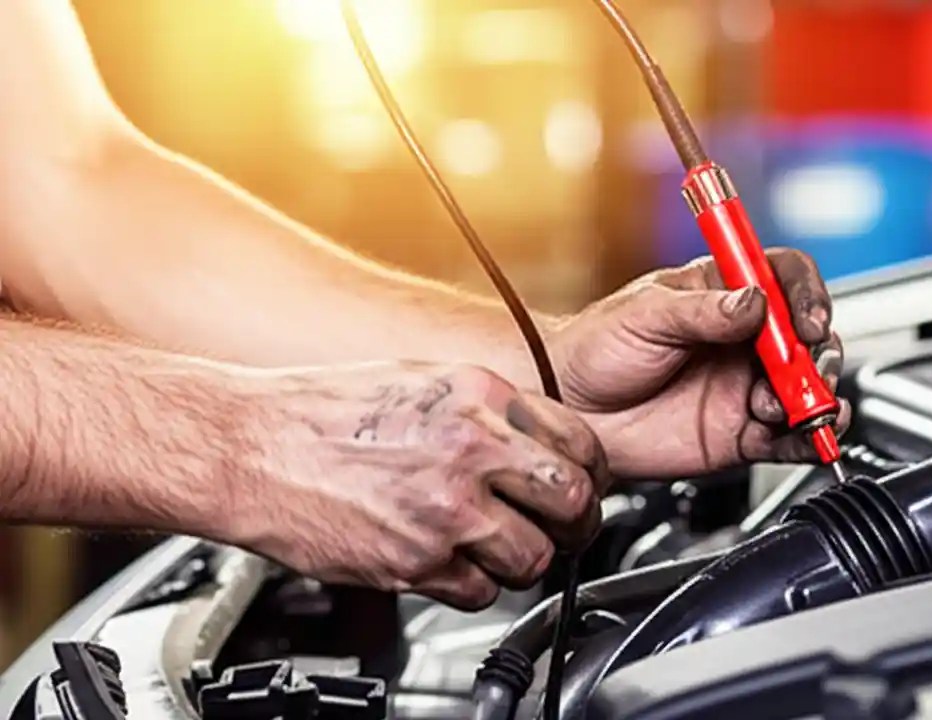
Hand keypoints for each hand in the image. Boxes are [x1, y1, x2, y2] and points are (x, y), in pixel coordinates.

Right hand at [222, 362, 609, 609]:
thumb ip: (489, 409)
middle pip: (573, 504)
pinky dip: (474, 584)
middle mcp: (471, 451)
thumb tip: (539, 439)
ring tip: (497, 546)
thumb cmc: (324, 410)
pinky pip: (480, 591)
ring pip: (532, 559)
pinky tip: (450, 559)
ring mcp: (444, 510)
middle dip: (576, 524)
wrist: (249, 445)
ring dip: (523, 560)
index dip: (591, 475)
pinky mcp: (414, 561)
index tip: (582, 486)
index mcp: (480, 398)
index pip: (582, 445)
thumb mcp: (424, 379)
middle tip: (562, 529)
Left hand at [551, 248, 849, 478]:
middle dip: (819, 356)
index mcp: (724, 295)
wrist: (569, 410)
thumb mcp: (646, 315)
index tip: (805, 322)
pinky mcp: (740, 435)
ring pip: (805, 391)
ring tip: (790, 408)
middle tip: (804, 372)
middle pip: (807, 339)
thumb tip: (754, 302)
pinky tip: (808, 438)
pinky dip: (808, 441)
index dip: (806, 296)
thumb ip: (703, 311)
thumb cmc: (595, 349)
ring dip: (815, 400)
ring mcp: (744, 388)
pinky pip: (788, 440)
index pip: (784, 279)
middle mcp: (744, 341)